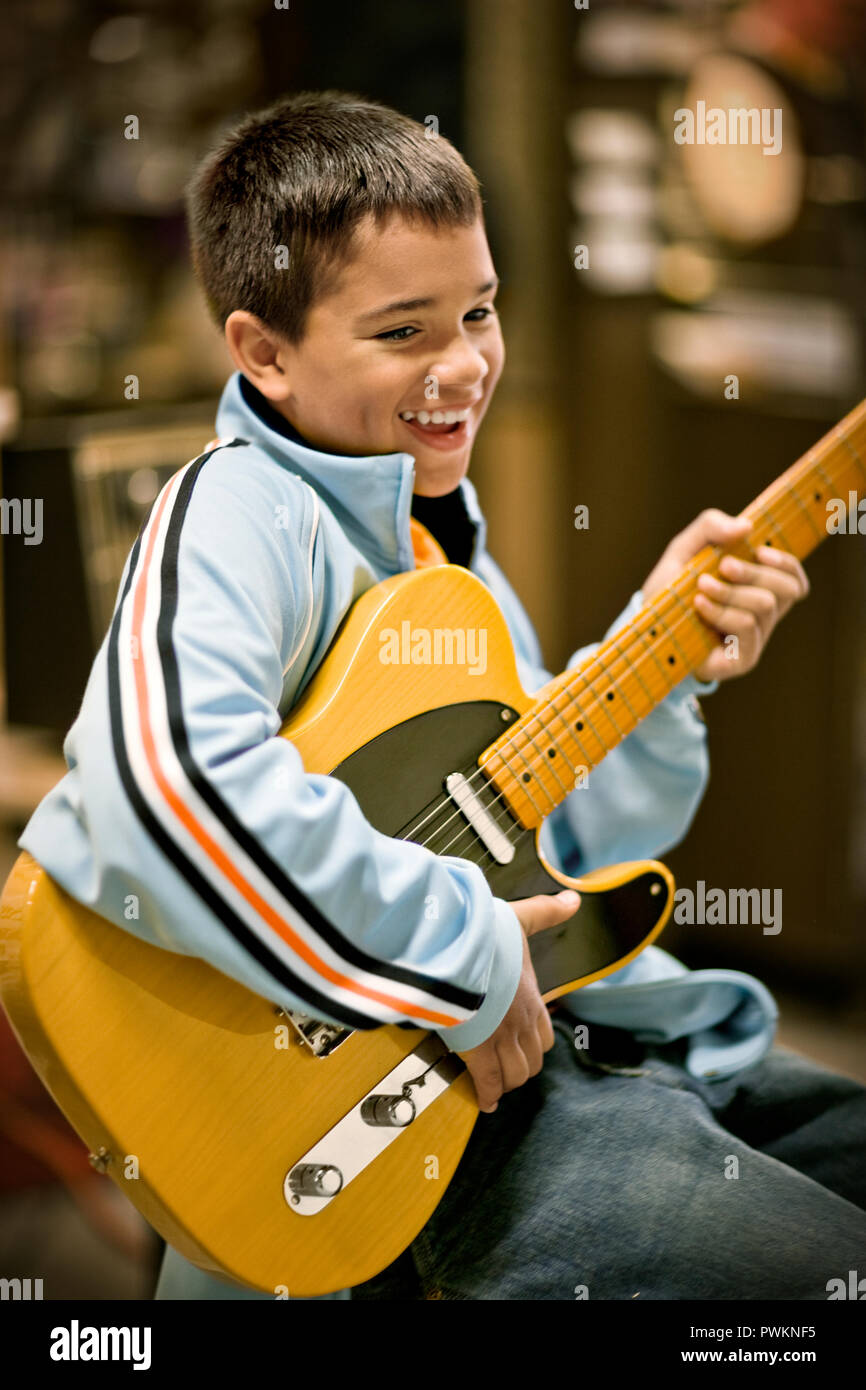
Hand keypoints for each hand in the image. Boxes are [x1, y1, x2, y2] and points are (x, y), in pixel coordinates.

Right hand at [456, 889, 580, 1113]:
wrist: (461, 950)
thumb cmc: (488, 936)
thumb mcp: (522, 919)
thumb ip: (547, 911)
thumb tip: (573, 900)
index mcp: (531, 999)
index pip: (544, 1035)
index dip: (534, 1044)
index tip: (522, 1047)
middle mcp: (521, 1024)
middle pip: (531, 1061)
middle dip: (520, 1068)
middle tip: (506, 1069)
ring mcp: (501, 1040)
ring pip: (514, 1075)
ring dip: (505, 1082)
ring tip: (494, 1084)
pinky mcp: (478, 1052)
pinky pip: (487, 1084)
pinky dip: (486, 1095)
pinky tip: (484, 1101)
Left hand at [641, 509, 808, 683]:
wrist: (646, 630)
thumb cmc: (670, 589)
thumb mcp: (684, 550)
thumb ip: (710, 527)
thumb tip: (746, 526)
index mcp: (759, 590)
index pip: (795, 579)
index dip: (786, 563)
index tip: (760, 550)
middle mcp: (764, 616)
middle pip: (787, 589)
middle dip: (755, 572)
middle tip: (724, 565)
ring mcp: (756, 639)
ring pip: (765, 605)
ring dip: (731, 591)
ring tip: (701, 585)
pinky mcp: (743, 658)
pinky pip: (746, 626)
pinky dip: (722, 610)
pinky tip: (699, 604)